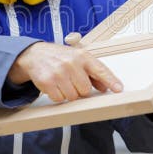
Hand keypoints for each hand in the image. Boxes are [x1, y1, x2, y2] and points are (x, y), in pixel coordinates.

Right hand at [7, 42, 122, 102]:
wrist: (34, 54)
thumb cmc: (59, 57)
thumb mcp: (77, 59)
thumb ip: (93, 73)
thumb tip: (105, 87)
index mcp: (82, 56)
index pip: (100, 70)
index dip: (111, 81)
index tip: (118, 89)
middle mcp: (71, 63)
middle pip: (86, 90)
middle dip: (80, 89)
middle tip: (72, 81)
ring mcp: (58, 72)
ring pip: (73, 97)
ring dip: (68, 93)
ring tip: (62, 82)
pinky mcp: (47, 82)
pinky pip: (59, 99)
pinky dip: (57, 96)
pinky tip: (54, 86)